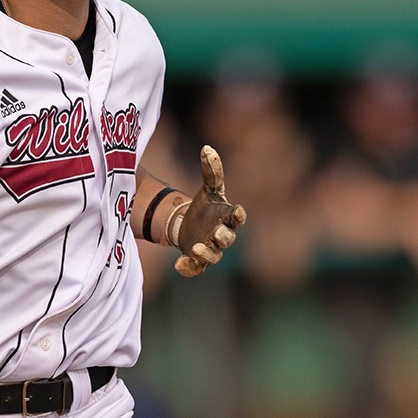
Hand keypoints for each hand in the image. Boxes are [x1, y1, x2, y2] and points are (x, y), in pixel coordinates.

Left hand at [172, 145, 246, 276]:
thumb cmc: (205, 206)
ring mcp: (210, 249)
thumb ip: (211, 171)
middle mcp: (221, 236)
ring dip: (207, 253)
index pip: (238, 218)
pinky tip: (178, 265)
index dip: (238, 215)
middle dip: (222, 237)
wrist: (189, 223)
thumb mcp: (208, 188)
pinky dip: (189, 268)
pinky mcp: (196, 260)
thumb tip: (206, 148)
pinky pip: (196, 269)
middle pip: (227, 240)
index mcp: (227, 218)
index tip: (237, 210)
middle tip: (215, 232)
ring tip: (196, 248)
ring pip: (213, 257)